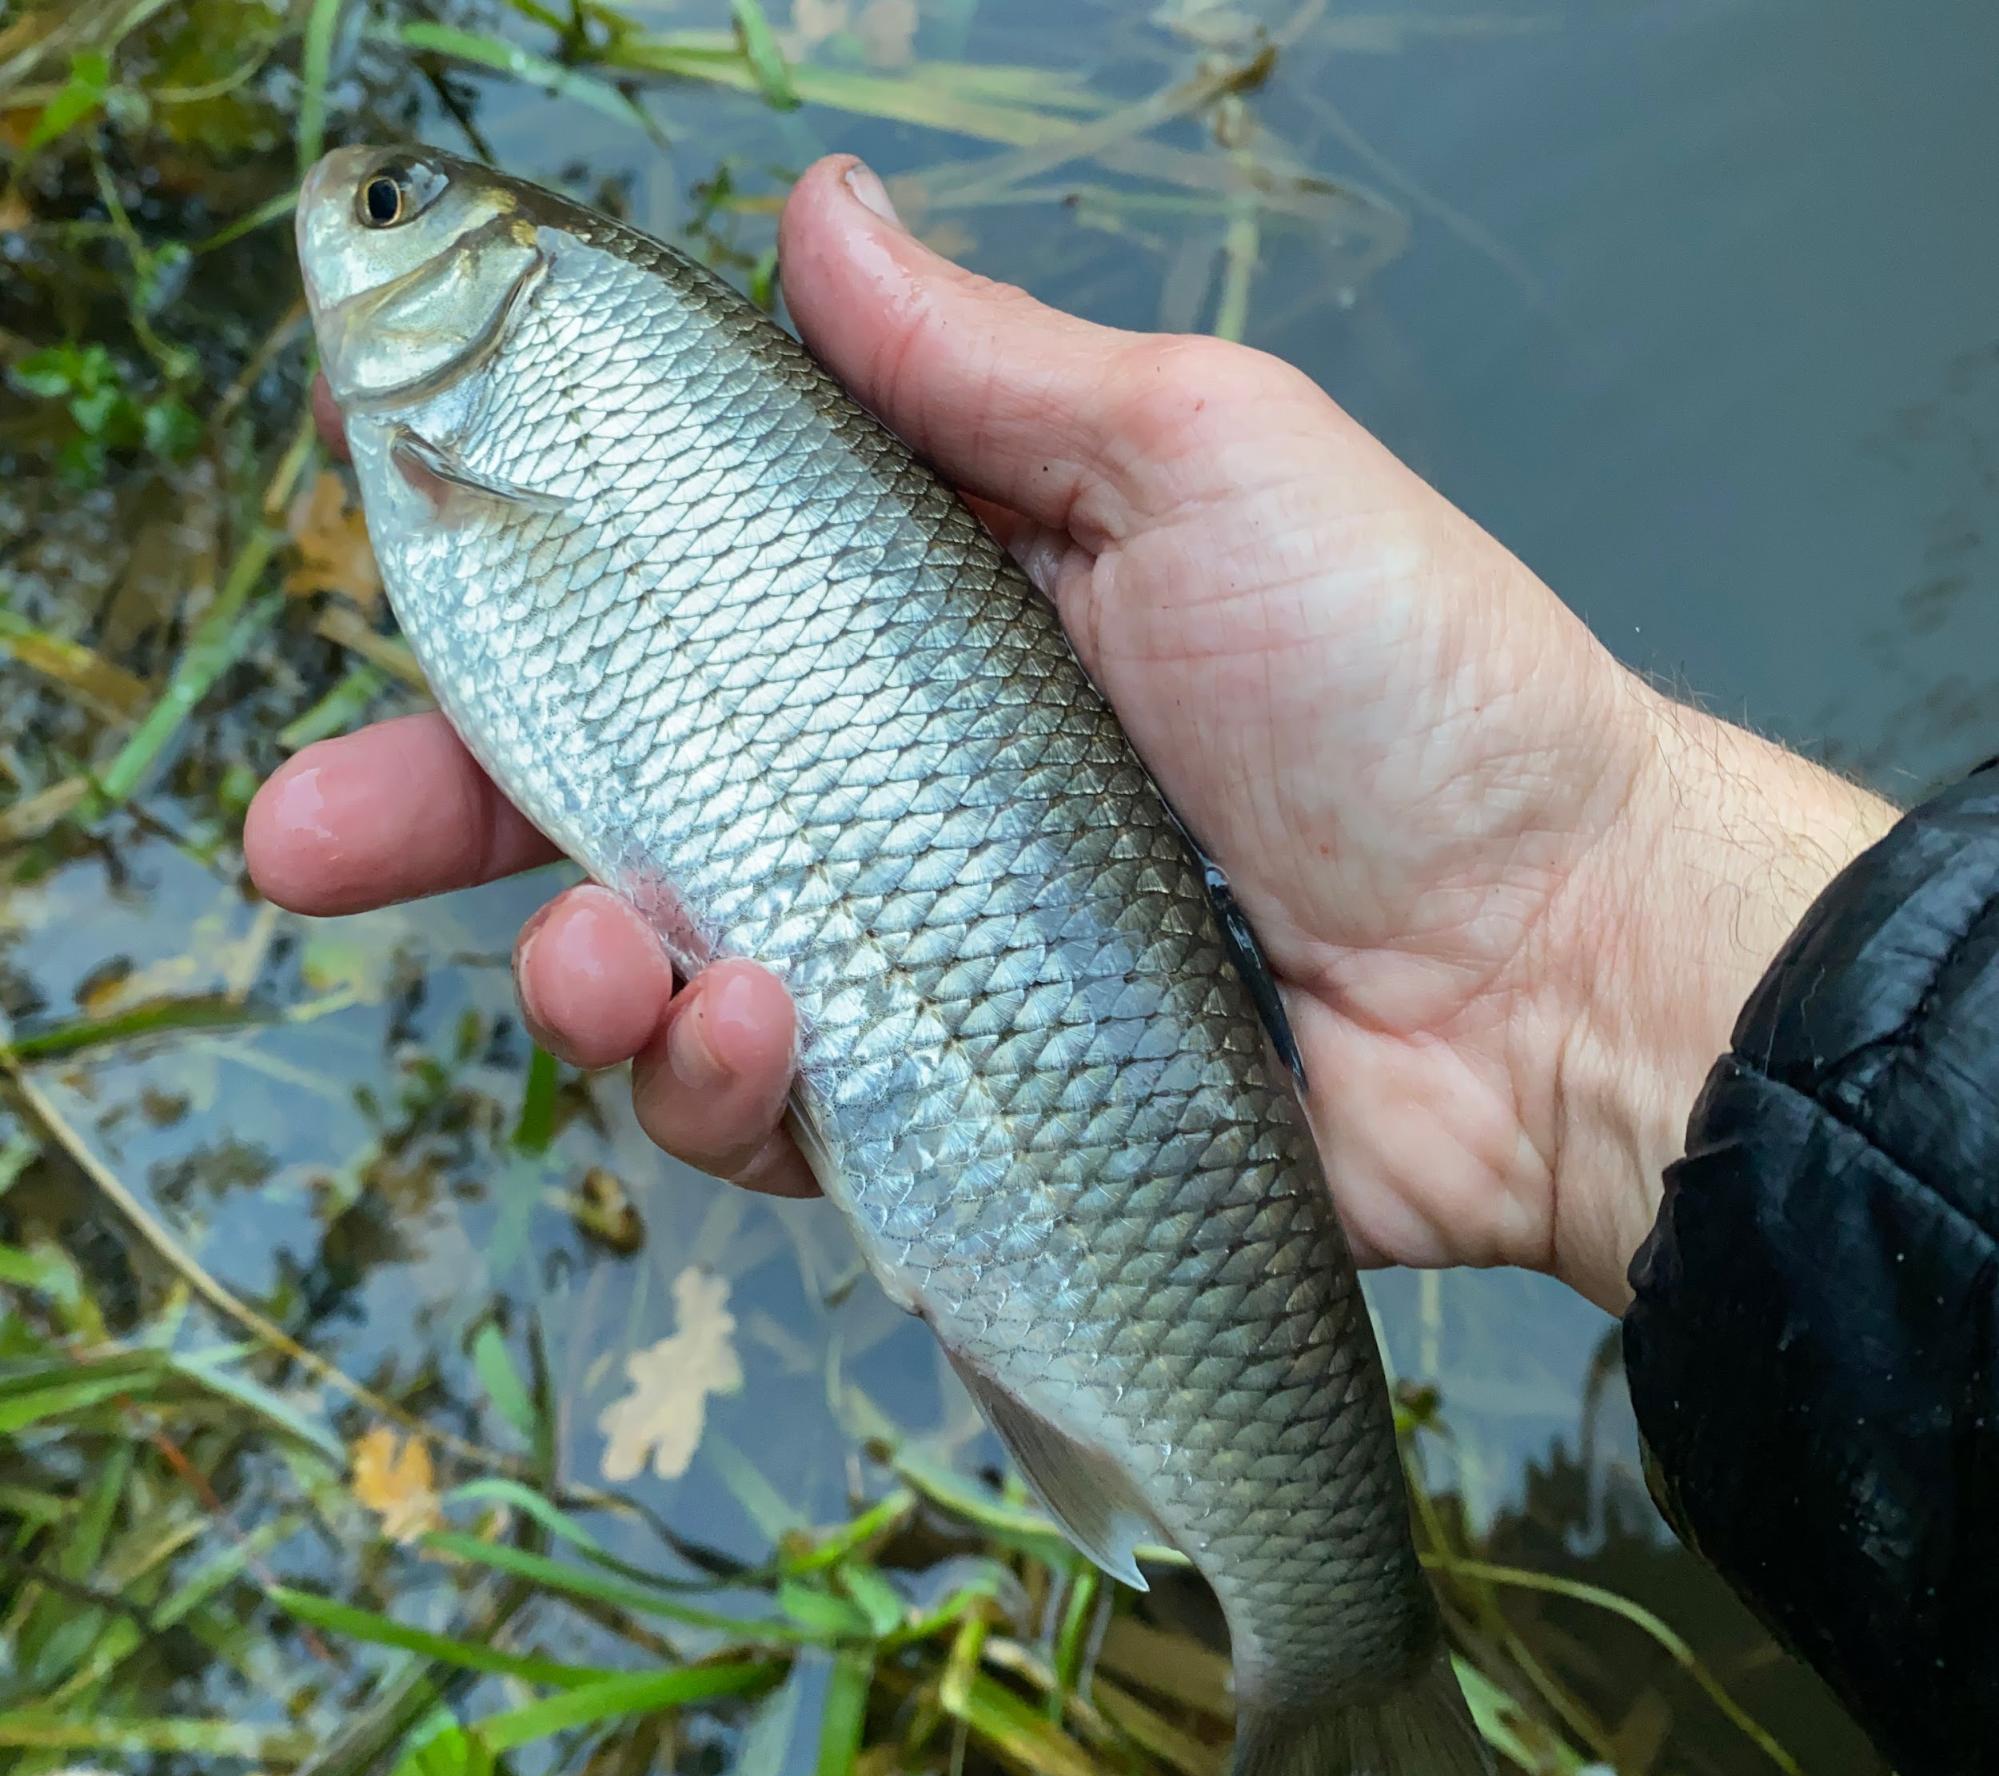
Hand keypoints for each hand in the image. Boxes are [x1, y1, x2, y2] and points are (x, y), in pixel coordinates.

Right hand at [248, 155, 1895, 1310]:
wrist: (1550, 964)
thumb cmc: (1412, 688)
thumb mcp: (1207, 464)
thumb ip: (990, 373)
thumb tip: (814, 218)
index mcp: (928, 628)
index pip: (673, 596)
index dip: (516, 576)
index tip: (381, 531)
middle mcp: (895, 799)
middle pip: (616, 802)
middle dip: (439, 815)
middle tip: (308, 837)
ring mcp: (914, 969)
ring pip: (662, 982)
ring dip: (594, 982)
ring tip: (630, 963)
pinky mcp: (946, 1121)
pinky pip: (770, 1122)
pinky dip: (727, 1094)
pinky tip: (764, 1040)